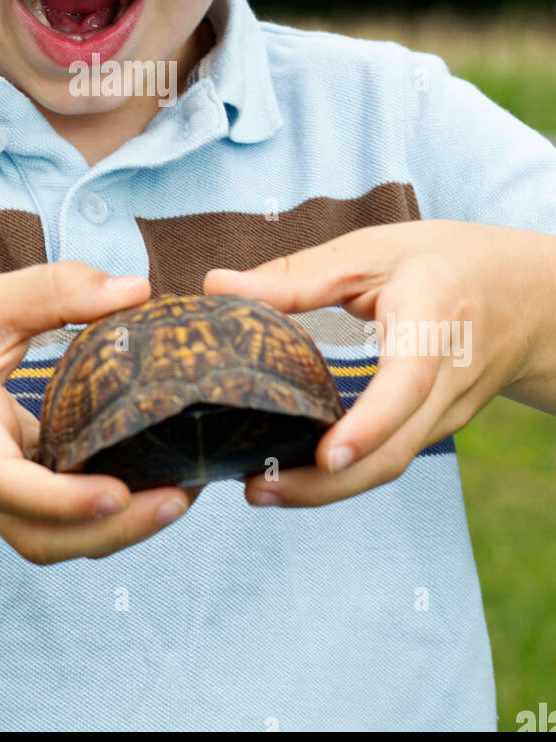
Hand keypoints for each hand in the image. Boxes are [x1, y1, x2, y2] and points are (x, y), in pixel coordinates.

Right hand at [0, 261, 200, 562]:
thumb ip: (53, 291)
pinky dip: (113, 520)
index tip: (115, 492)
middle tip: (179, 498)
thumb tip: (136, 290)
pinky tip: (160, 485)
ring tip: (182, 495)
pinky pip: (64, 528)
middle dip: (111, 533)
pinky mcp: (22, 500)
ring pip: (55, 544)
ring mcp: (0, 500)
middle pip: (40, 539)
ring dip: (119, 535)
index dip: (59, 499)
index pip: (2, 483)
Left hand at [205, 220, 555, 506]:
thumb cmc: (442, 262)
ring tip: (259, 489)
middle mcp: (446, 382)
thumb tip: (216, 286)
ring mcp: (446, 413)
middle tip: (255, 488)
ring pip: (390, 466)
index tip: (328, 454)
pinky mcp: (434, 428)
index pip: (408, 384)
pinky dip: (344, 475)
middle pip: (393, 451)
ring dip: (327, 490)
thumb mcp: (373, 250)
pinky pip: (390, 458)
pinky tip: (292, 472)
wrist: (525, 295)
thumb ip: (298, 274)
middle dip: (325, 484)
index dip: (370, 423)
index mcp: (433, 323)